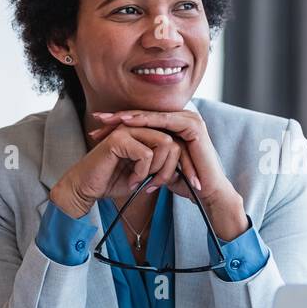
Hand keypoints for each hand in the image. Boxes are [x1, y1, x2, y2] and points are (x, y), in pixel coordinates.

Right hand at [49, 121, 195, 219]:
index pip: (176, 141)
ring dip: (158, 169)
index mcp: (145, 133)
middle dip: (171, 168)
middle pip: (174, 141)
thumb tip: (184, 168)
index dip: (185, 163)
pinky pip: (146, 154)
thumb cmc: (112, 181)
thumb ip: (162, 167)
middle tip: (155, 185)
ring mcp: (127, 130)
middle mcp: (138, 128)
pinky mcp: (118, 139)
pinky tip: (131, 180)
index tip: (190, 184)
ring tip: (143, 182)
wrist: (86, 189)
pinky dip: (142, 172)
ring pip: (164, 143)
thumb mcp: (145, 175)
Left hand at [92, 108, 248, 239]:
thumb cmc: (186, 182)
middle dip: (120, 117)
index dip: (120, 123)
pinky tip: (128, 122)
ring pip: (152, 115)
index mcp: (175, 126)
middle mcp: (182, 118)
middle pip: (145, 115)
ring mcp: (189, 120)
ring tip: (110, 119)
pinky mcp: (193, 125)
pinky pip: (164, 120)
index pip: (143, 121)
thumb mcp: (161, 166)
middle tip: (98, 118)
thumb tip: (127, 157)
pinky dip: (145, 121)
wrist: (208, 192)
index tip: (98, 127)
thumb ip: (148, 157)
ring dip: (129, 116)